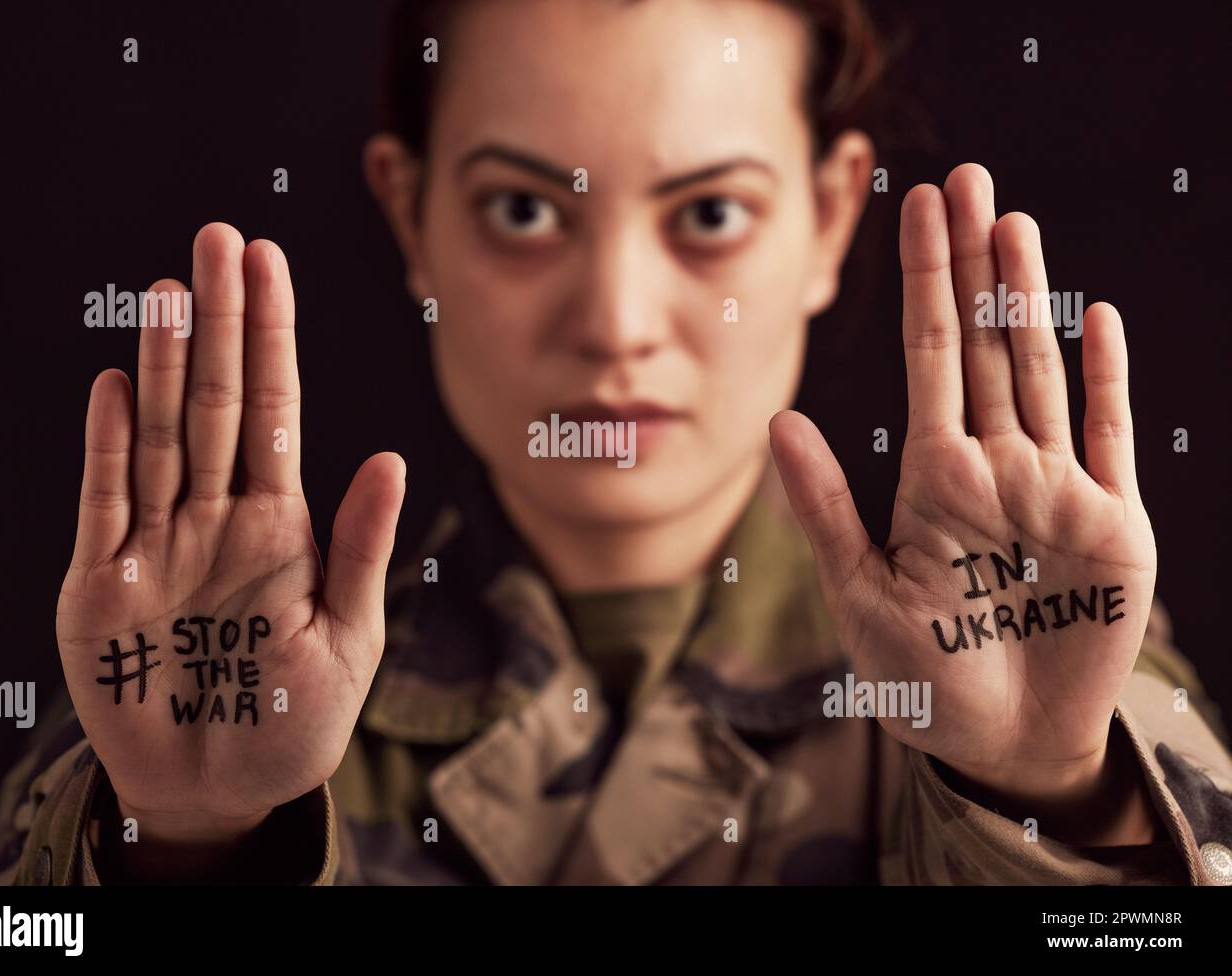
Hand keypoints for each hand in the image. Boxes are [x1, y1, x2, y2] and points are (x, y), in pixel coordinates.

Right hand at [57, 224, 404, 846]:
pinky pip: (103, 500)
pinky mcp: (100, 584)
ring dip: (166, 364)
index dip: (271, 337)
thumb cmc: (293, 722)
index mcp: (281, 527)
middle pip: (217, 403)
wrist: (220, 793)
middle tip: (218, 240)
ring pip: (161, 436)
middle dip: (220, 323)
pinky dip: (106, 444)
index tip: (268, 264)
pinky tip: (118, 382)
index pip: (275, 411)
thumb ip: (361, 548)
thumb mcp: (347, 639)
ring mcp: (156, 546)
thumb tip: (390, 456)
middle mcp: (216, 520)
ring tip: (171, 291)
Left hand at [770, 164, 1155, 808]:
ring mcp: (1054, 490)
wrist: (1000, 746)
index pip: (927, 357)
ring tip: (1015, 222)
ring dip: (1028, 299)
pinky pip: (1108, 439)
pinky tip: (1095, 319)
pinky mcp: (1111, 528)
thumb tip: (778, 422)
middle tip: (969, 177)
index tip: (918, 207)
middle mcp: (994, 468)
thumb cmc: (925, 679)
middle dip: (974, 263)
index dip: (925, 280)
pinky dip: (1104, 382)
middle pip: (982, 344)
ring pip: (1039, 372)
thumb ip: (822, 508)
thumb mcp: (860, 591)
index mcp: (932, 478)